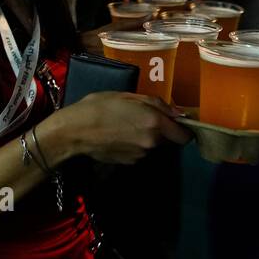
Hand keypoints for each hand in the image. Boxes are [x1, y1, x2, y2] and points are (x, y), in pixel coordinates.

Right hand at [48, 91, 191, 164]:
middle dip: (161, 131)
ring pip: (152, 146)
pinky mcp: (129, 163)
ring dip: (145, 138)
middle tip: (142, 119)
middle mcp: (152, 142)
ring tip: (124, 127)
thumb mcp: (127, 96)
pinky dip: (133, 146)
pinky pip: (139, 152)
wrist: (73, 132)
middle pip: (168, 140)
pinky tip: (116, 137)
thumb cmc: (98, 107)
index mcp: (154, 122)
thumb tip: (178, 114)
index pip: (185, 135)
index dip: (184, 129)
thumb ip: (156, 104)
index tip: (176, 123)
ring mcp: (140, 155)